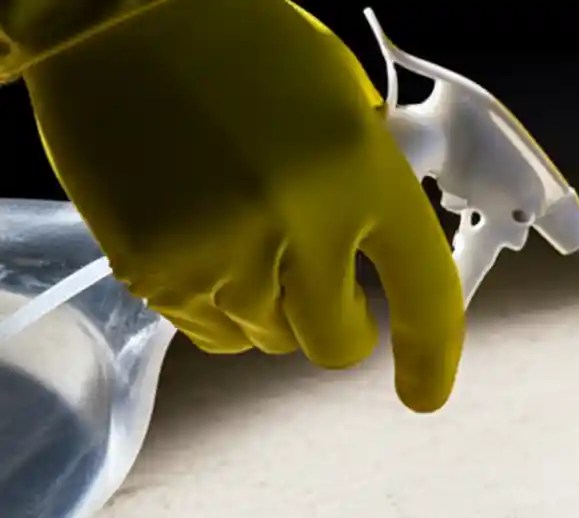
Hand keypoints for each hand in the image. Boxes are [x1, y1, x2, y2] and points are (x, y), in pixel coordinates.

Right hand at [20, 0, 463, 411]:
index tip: (425, 390)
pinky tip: (205, 238)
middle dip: (338, 328)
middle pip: (336, 344)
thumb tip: (383, 250)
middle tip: (323, 287)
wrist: (117, 18)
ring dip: (273, 305)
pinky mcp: (155, 271)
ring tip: (245, 229)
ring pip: (269, 338)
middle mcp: (300, 223)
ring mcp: (222, 253)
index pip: (425, 294)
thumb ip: (373, 183)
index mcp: (364, 173)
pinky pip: (209, 331)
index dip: (432, 356)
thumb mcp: (343, 104)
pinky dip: (217, 302)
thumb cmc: (238, 46)